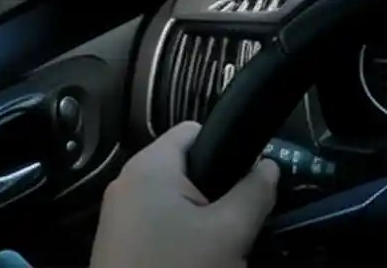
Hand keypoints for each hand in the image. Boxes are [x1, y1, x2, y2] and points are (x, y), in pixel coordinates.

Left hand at [90, 121, 279, 267]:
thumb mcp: (230, 233)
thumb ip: (255, 192)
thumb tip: (269, 167)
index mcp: (149, 167)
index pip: (195, 130)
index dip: (228, 147)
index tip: (248, 180)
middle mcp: (127, 182)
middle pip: (187, 167)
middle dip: (217, 189)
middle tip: (238, 219)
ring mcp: (118, 216)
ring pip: (175, 200)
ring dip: (201, 218)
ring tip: (219, 245)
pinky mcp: (117, 244)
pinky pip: (158, 224)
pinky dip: (180, 236)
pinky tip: (193, 261)